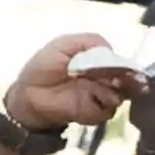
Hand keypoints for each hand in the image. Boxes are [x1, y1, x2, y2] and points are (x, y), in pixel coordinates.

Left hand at [5, 33, 142, 128]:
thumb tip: (110, 49)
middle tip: (113, 77)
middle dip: (124, 77)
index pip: (118, 60)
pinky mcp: (94, 113)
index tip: (122, 65)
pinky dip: (103, 105)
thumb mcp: (62, 45)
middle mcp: (102, 78)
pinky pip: (108, 111)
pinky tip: (90, 98)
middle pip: (125, 78)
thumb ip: (87, 41)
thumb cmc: (43, 67)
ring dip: (113, 90)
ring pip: (121, 94)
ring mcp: (99, 96)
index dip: (123, 63)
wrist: (29, 95)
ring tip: (98, 86)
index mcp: (95, 60)